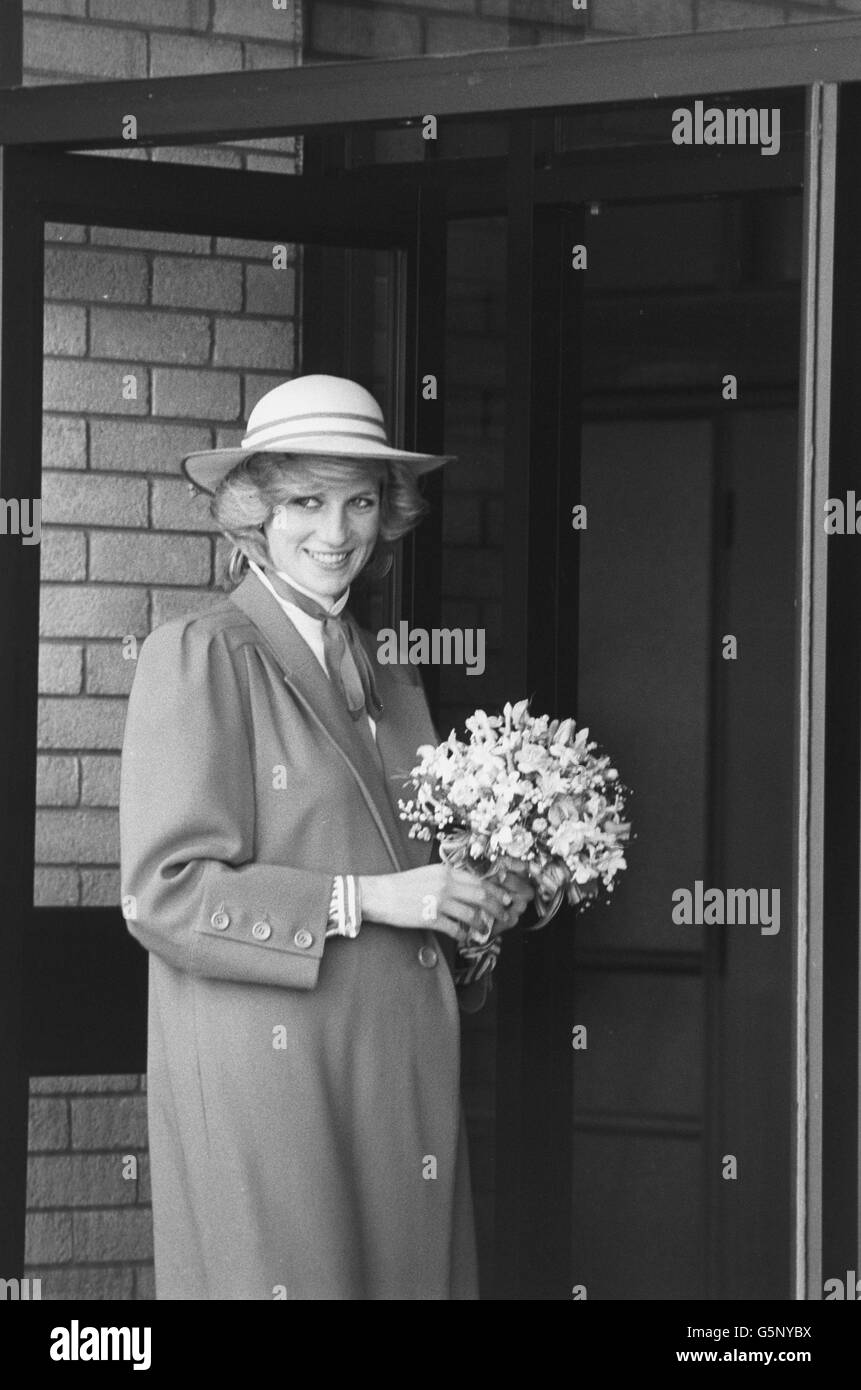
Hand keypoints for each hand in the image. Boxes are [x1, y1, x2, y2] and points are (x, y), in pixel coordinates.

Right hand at [359, 863, 530, 946]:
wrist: (379, 894)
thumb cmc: (402, 884)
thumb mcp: (427, 873)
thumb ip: (447, 878)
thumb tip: (467, 887)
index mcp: (445, 871)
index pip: (478, 880)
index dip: (495, 890)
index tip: (504, 898)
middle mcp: (445, 885)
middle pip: (481, 896)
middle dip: (496, 907)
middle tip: (503, 915)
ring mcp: (438, 902)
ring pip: (471, 914)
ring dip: (482, 924)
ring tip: (485, 930)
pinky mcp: (430, 918)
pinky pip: (454, 929)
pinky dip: (463, 935)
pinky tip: (465, 938)